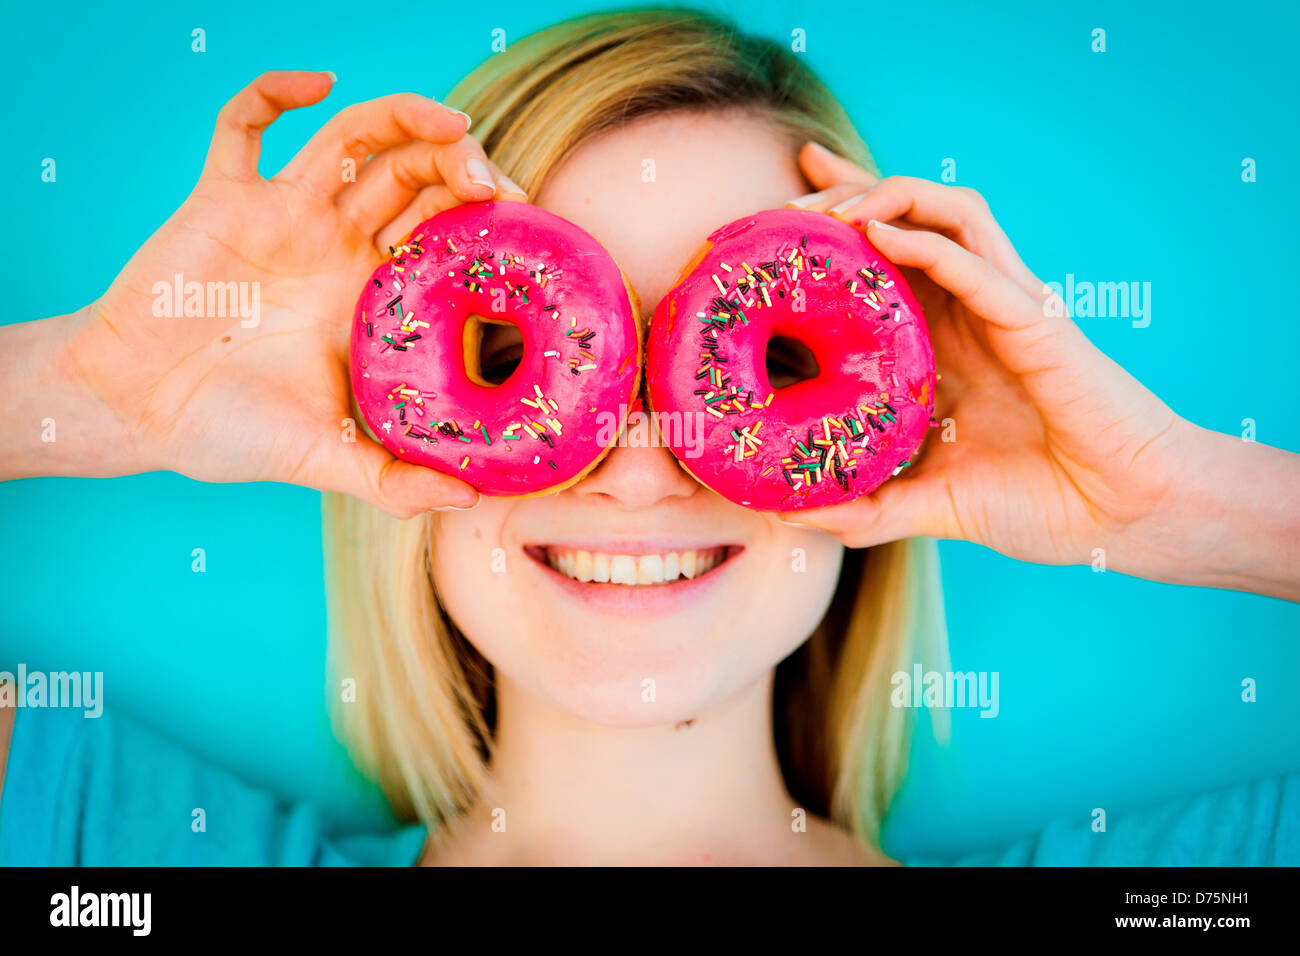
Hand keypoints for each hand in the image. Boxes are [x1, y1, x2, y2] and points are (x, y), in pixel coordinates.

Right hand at [47, 71, 527, 515]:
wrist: (134, 412)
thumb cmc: (229, 433)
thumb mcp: (324, 458)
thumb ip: (391, 481)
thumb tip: (469, 503)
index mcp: (370, 295)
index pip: (444, 235)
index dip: (484, 221)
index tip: (520, 225)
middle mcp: (337, 247)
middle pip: (414, 178)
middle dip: (459, 167)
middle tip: (493, 179)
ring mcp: (283, 218)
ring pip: (354, 141)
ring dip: (404, 120)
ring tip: (451, 126)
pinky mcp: (222, 199)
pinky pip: (243, 125)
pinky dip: (276, 91)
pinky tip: (319, 82)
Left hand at [780, 144, 1210, 577]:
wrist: (1122, 515)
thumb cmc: (1041, 502)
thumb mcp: (930, 505)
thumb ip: (866, 507)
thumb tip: (791, 513)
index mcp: (942, 343)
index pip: (883, 264)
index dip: (836, 232)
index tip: (773, 226)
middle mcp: (968, 313)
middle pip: (906, 219)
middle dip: (843, 195)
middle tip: (782, 208)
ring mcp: (1002, 308)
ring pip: (943, 214)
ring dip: (880, 196)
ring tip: (823, 212)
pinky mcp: (1033, 320)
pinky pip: (974, 261)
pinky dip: (923, 240)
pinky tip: (875, 231)